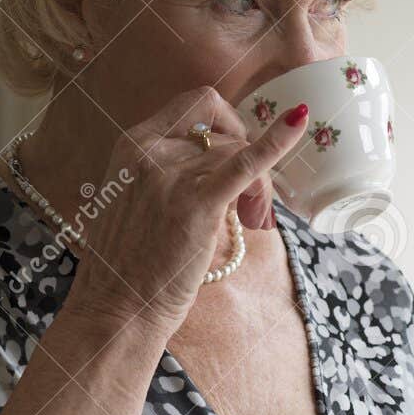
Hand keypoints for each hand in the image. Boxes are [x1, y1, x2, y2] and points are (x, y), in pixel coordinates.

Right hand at [69, 86, 309, 336]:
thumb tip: (213, 166)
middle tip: (249, 198)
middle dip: (246, 152)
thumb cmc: (127, 265)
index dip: (225, 123)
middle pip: (223, 129)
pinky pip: (246, 163)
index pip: (195, 106)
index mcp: (132, 145)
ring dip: (258, 184)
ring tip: (253, 219)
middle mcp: (149, 152)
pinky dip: (277, 141)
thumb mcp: (133, 198)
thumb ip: (163, 174)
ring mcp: (171, 177)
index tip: (234, 153)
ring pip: (239, 150)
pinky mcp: (196, 207)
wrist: (114, 309)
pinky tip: (299, 123)